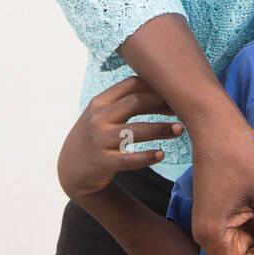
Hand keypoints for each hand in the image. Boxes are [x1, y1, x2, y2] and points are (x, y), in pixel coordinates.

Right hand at [57, 74, 183, 199]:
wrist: (70, 170)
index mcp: (99, 102)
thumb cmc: (96, 137)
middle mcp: (97, 118)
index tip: (175, 92)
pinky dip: (147, 156)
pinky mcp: (101, 162)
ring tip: (180, 130)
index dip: (155, 86)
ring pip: (135, 130)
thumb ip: (123, 101)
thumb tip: (162, 86)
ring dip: (161, 129)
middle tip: (183, 110)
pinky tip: (161, 155)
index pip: (131, 84)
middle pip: (135, 102)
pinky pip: (128, 159)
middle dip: (162, 104)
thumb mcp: (101, 115)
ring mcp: (98, 140)